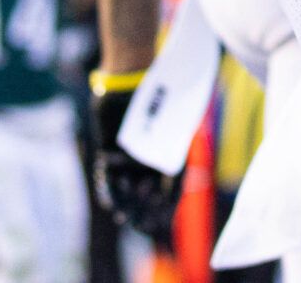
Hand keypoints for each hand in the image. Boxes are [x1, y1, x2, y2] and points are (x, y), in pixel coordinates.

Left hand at [89, 82, 180, 244]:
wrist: (129, 75)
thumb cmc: (158, 91)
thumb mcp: (177, 117)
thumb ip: (181, 142)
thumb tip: (191, 169)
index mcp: (167, 156)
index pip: (171, 190)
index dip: (167, 209)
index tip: (164, 221)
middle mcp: (148, 159)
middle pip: (148, 195)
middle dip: (145, 212)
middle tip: (141, 225)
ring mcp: (128, 157)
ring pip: (128, 190)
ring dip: (127, 204)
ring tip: (123, 216)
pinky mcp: (109, 151)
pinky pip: (109, 177)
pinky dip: (109, 190)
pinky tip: (109, 202)